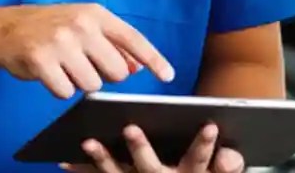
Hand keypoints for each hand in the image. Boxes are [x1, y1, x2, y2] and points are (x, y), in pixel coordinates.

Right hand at [0, 3, 173, 98]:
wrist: (4, 29)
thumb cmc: (49, 28)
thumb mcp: (83, 25)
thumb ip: (111, 44)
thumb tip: (137, 66)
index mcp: (96, 14)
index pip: (133, 38)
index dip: (154, 59)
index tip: (168, 75)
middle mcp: (81, 25)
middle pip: (116, 71)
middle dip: (105, 76)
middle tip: (85, 65)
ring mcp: (61, 42)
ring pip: (92, 85)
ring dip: (79, 84)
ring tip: (64, 67)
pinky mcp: (41, 61)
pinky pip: (66, 92)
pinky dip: (59, 89)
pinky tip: (50, 74)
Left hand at [62, 123, 245, 172]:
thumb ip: (226, 164)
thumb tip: (229, 156)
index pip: (199, 161)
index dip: (204, 146)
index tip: (210, 125)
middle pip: (151, 169)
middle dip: (140, 150)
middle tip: (130, 128)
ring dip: (102, 160)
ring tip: (88, 141)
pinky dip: (81, 171)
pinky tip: (64, 160)